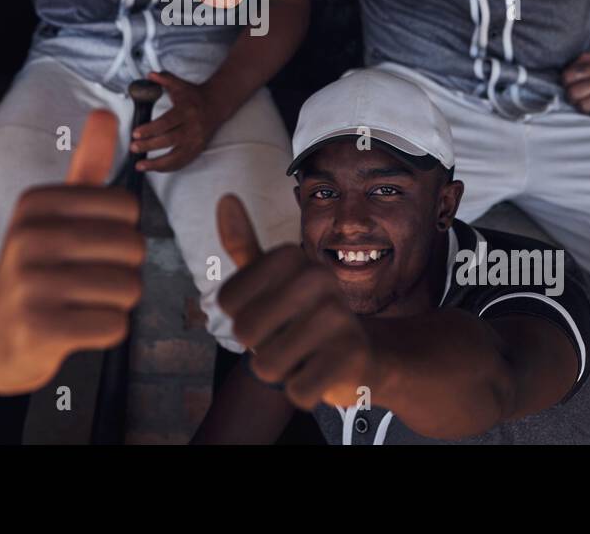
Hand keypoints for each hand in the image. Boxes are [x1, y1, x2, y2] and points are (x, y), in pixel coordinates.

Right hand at [0, 109, 143, 394]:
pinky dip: (107, 329)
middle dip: (124, 270)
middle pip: (133, 248)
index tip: (88, 246)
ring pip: (128, 288)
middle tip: (86, 280)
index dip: (122, 232)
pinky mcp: (39, 329)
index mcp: (35, 203)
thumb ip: (86, 166)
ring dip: (117, 302)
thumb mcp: (56, 213)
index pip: (128, 208)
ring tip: (82, 302)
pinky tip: (78, 326)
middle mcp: (27, 237)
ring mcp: (30, 285)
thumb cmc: (37, 269)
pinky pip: (114, 325)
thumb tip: (106, 112)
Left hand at [129, 71, 222, 173]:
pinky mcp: (198, 149)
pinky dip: (168, 168)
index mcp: (186, 111)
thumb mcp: (179, 85)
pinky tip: (154, 169)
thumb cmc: (193, 95)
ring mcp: (196, 141)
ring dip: (156, 163)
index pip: (166, 123)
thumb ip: (164, 80)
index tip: (135, 134)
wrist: (216, 104)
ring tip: (140, 165)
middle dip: (149, 146)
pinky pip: (182, 162)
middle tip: (133, 148)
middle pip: (168, 140)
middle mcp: (193, 127)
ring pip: (175, 157)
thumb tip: (149, 75)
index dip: (150, 130)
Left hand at [216, 195, 375, 409]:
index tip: (269, 314)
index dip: (240, 318)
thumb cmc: (304, 316)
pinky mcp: (352, 356)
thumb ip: (243, 244)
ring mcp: (338, 315)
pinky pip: (296, 391)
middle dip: (259, 348)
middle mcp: (317, 277)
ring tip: (304, 357)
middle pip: (245, 332)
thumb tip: (226, 197)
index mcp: (291, 256)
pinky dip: (302, 392)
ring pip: (267, 366)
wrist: (363, 353)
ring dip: (281, 372)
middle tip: (288, 340)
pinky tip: (321, 375)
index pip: (227, 301)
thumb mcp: (271, 280)